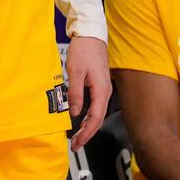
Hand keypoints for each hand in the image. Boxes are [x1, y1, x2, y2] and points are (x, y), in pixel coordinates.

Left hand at [64, 36, 110, 150]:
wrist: (90, 34)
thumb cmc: (83, 50)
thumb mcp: (75, 72)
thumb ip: (75, 94)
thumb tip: (74, 113)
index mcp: (101, 90)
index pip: (95, 119)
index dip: (86, 134)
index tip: (77, 143)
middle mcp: (106, 92)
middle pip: (98, 119)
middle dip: (87, 134)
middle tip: (75, 145)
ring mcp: (104, 88)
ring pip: (97, 113)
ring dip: (88, 127)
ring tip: (77, 137)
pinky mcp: (100, 85)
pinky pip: (96, 106)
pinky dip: (89, 117)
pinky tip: (82, 120)